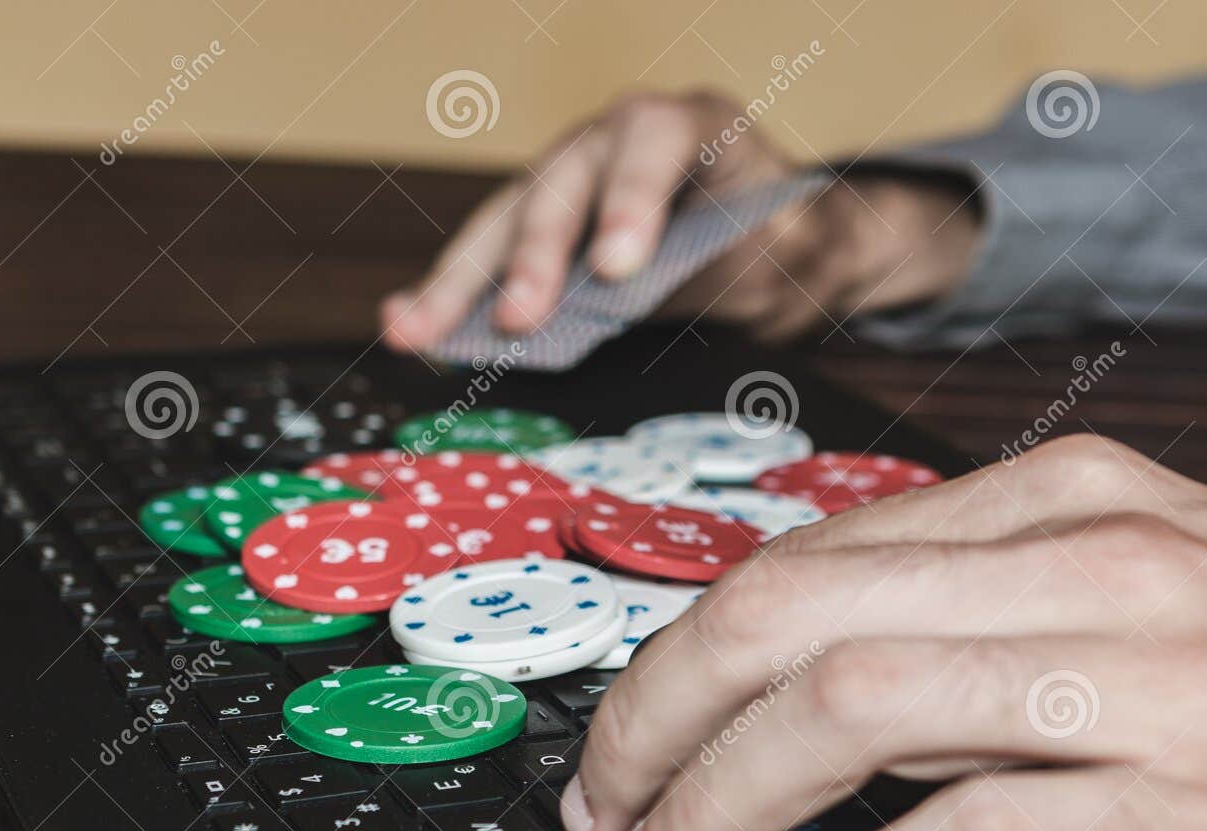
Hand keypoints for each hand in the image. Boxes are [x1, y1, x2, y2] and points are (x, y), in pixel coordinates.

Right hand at [379, 91, 980, 349]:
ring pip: (505, 223)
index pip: (652, 145)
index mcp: (690, 124)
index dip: (629, 201)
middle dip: (533, 256)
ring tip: (411, 329)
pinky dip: (452, 296)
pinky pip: (490, 259)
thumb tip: (698, 268)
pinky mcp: (540, 231)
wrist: (771, 249)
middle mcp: (613, 141)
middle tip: (518, 318)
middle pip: (560, 186)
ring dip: (457, 282)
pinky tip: (410, 329)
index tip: (618, 267)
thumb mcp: (796, 244)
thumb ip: (754, 249)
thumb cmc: (782, 239)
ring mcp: (567, 183)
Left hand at [562, 434, 1206, 830]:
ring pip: (849, 715)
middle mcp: (1089, 565)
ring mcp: (1141, 681)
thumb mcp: (1135, 594)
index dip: (688, 650)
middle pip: (793, 618)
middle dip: (661, 716)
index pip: (810, 558)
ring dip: (720, 803)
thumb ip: (974, 613)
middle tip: (606, 802)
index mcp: (1063, 503)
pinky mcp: (1185, 808)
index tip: (634, 725)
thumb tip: (807, 674)